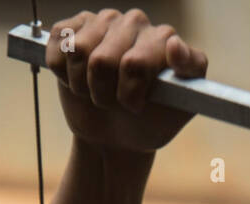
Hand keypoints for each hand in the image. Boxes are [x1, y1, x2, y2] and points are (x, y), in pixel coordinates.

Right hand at [46, 8, 208, 153]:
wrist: (116, 136)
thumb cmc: (151, 121)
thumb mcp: (181, 107)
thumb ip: (190, 71)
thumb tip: (174, 44)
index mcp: (163, 38)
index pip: (135, 63)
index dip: (130, 92)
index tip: (135, 106)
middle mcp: (134, 22)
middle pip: (102, 61)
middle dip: (105, 93)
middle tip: (116, 103)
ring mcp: (102, 21)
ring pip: (78, 52)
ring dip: (83, 85)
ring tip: (96, 91)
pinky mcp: (72, 27)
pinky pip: (59, 46)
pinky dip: (62, 73)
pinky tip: (76, 78)